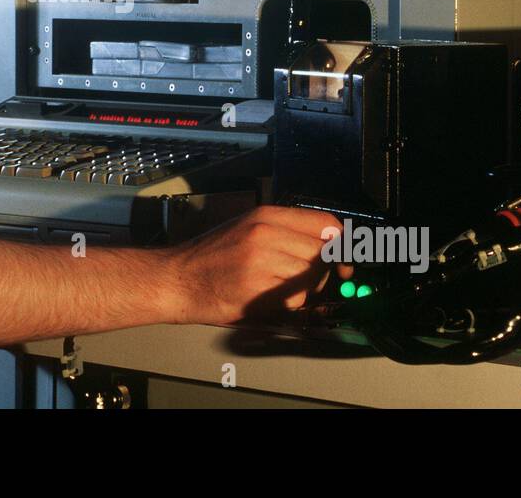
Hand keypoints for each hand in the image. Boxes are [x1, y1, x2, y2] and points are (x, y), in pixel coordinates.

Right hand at [165, 206, 352, 324]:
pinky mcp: (256, 288)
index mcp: (266, 215)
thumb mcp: (248, 229)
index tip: (344, 259)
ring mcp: (260, 260)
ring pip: (311, 279)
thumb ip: (287, 233)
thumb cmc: (211, 257)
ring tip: (278, 288)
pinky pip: (293, 300)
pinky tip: (266, 299)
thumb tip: (333, 245)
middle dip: (320, 273)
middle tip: (302, 280)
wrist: (176, 279)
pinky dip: (287, 306)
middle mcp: (265, 233)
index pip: (327, 224)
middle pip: (323, 254)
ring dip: (303, 291)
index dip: (343, 245)